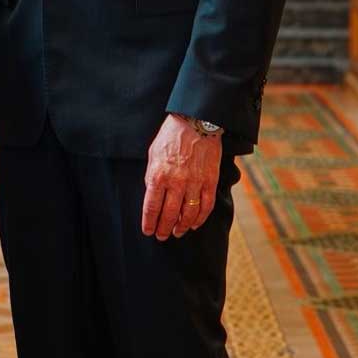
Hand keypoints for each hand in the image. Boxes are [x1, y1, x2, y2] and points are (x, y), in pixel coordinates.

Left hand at [142, 116, 220, 241]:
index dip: (149, 223)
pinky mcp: (209, 181)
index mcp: (158, 175)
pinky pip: (206, 206)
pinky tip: (194, 224)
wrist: (195, 121)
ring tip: (177, 232)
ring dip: (181, 227)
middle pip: (169, 215)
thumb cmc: (170, 136)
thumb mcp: (153, 154)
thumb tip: (153, 196)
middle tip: (162, 236)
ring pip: (188, 214)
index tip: (148, 231)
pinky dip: (200, 218)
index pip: (151, 207)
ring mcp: (194, 183)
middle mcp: (176, 182)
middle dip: (164, 229)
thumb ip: (152, 176)